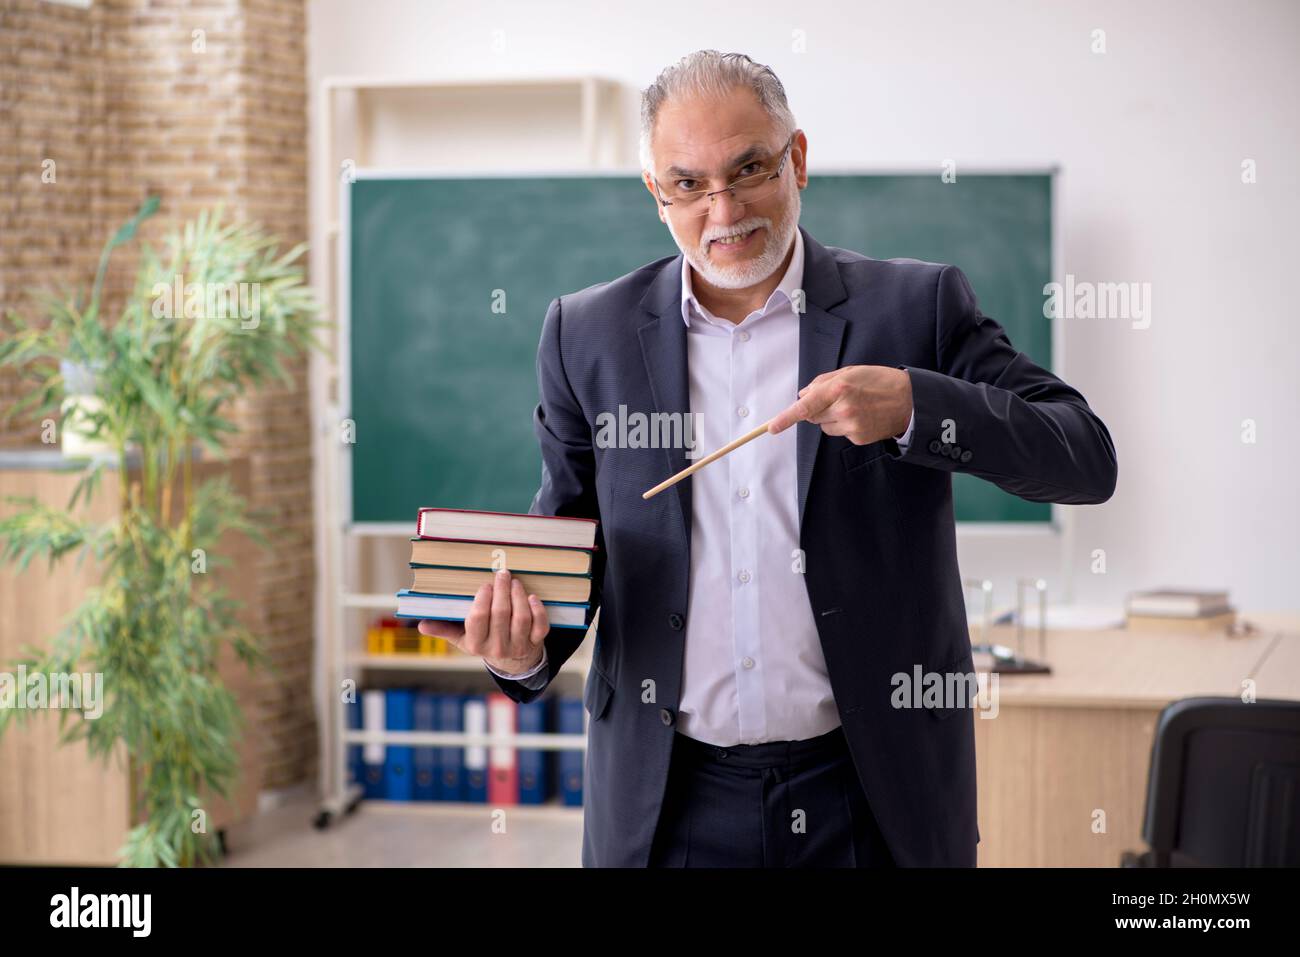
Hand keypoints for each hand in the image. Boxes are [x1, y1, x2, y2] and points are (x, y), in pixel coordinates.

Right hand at [417, 570, 549, 675]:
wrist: (512, 662)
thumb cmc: (484, 641)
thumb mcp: (462, 638)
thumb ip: (444, 630)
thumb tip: (421, 626)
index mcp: (476, 644)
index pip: (478, 619)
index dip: (482, 600)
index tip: (484, 585)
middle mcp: (497, 647)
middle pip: (501, 614)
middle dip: (501, 590)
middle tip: (502, 574)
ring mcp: (517, 646)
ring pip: (520, 618)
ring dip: (518, 596)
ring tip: (514, 582)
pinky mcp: (535, 643)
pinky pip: (539, 626)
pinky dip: (538, 610)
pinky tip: (532, 597)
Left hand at [767, 365, 911, 443]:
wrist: (909, 401)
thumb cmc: (880, 381)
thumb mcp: (851, 372)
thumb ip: (823, 382)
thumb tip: (803, 395)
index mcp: (839, 388)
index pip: (806, 406)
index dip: (786, 417)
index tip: (772, 428)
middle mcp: (843, 409)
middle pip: (812, 416)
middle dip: (818, 408)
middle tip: (840, 398)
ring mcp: (851, 426)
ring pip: (824, 426)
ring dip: (831, 418)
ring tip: (854, 407)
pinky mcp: (858, 438)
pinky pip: (839, 433)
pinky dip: (845, 426)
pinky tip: (861, 416)